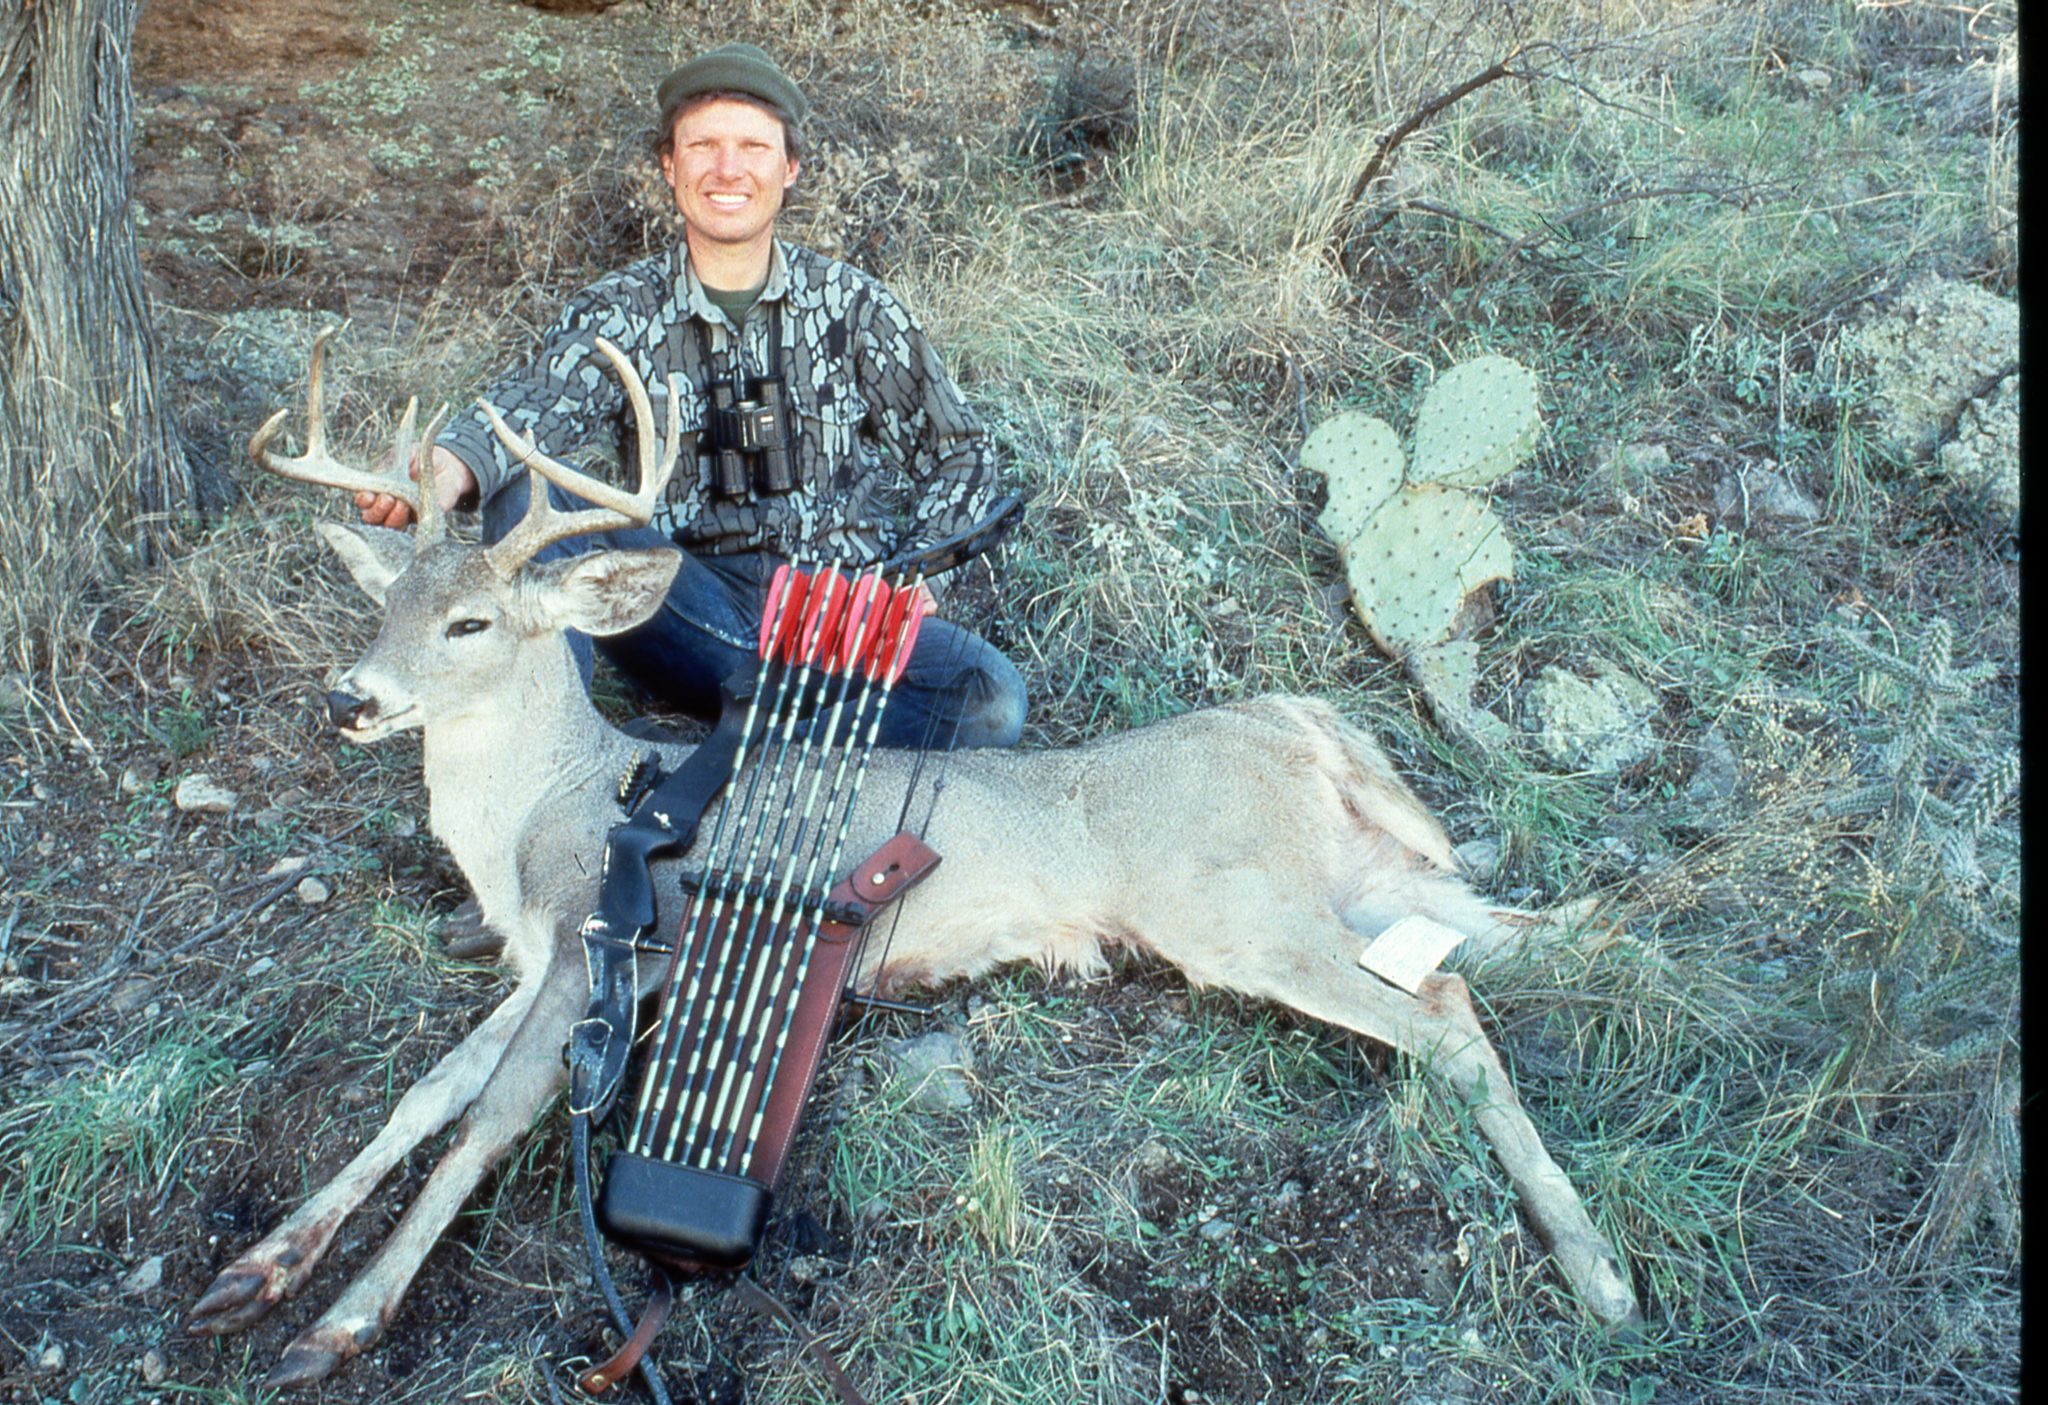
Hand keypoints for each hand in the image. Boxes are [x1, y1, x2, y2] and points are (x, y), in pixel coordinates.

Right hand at [356, 446, 476, 528]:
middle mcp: (388, 506)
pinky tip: (415, 509)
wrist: (447, 465)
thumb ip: (390, 464)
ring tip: (401, 503)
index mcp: (379, 489)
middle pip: (372, 518)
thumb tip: (378, 475)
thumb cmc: (420, 460)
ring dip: (393, 516)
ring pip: (391, 525)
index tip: (368, 495)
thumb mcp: (403, 456)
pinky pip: (414, 526)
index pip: (364, 501)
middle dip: (377, 510)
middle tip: (387, 499)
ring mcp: (405, 515)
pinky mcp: (423, 519)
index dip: (363, 500)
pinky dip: (412, 519)